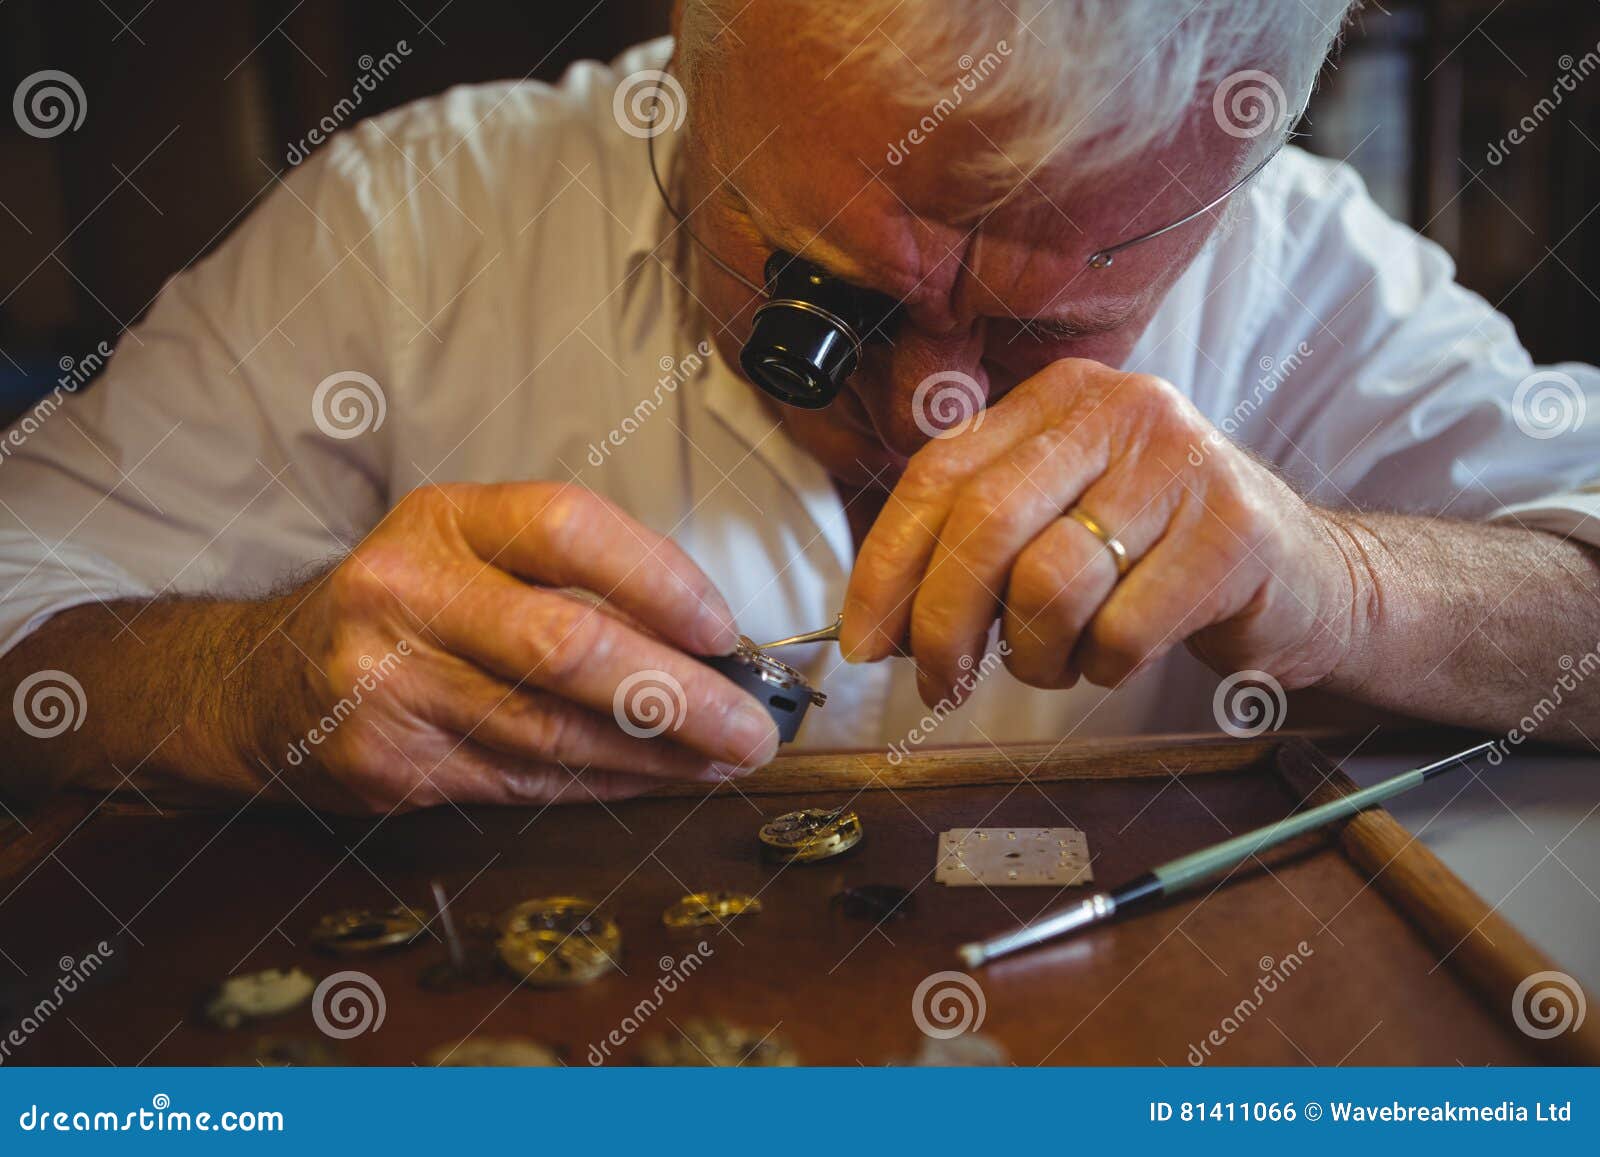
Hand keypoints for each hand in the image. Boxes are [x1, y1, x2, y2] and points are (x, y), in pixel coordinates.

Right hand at [272, 482, 778, 812]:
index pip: (567, 529)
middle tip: (752, 726)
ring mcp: (388, 685)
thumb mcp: (466, 548)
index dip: (661, 580)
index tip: (725, 630)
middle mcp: (406, 594)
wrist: (262, 680)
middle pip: (567, 647)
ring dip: (658, 755)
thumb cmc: (404, 605)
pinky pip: (525, 782)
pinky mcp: (389, 765)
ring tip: (723, 758)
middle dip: (680, 695)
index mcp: (443, 520)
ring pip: (554, 731)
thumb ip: (568, 573)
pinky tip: (657, 780)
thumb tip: (706, 636)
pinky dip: (605, 785)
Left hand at [839, 359, 1364, 705]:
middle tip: (941, 684)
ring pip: (1049, 584)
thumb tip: (874, 620)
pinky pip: (1121, 630)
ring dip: (1035, 654)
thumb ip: (974, 544)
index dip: (888, 565)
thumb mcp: (1060, 520)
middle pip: (984, 525)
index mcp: (1059, 399)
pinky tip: (1121, 655)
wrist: (1305, 577)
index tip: (864, 640)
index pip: (938, 474)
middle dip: (944, 624)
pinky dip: (1104, 667)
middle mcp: (1120, 410)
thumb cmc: (1157, 557)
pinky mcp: (1234, 534)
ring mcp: (1184, 465)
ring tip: (1057, 662)